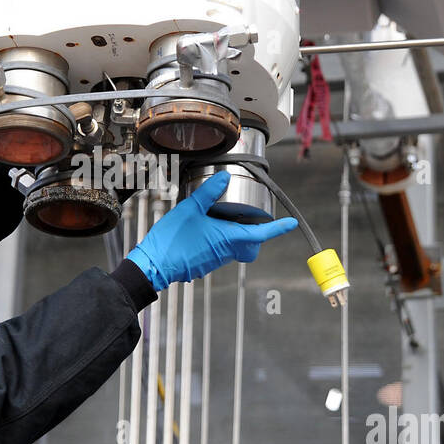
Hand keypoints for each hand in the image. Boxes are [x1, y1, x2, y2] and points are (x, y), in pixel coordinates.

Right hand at [126, 172, 298, 290]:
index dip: (278, 229)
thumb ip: (208, 192)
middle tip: (252, 218)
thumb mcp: (190, 209)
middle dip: (256, 232)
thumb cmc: (172, 239)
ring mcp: (215, 260)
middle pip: (251, 244)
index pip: (261, 234)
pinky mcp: (205, 263)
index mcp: (228, 238)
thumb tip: (224, 178)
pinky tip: (205, 228)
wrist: (153, 266)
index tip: (290, 224)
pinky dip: (220, 240)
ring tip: (222, 217)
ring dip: (235, 234)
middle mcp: (226, 252)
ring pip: (235, 247)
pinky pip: (220, 251)